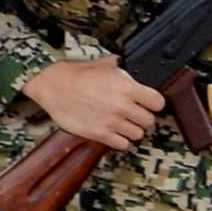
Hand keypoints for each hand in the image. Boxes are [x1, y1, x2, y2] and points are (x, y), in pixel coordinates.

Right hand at [22, 53, 165, 147]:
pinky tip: (115, 133)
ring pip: (138, 134)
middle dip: (143, 118)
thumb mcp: (105, 65)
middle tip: (135, 115)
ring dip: (132, 130)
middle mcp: (123, 106)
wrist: (53, 85)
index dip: (154, 104)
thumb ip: (123, 70)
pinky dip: (121, 141)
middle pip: (149, 121)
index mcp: (128, 88)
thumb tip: (132, 66)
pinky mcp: (99, 134)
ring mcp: (112, 122)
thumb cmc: (77, 74)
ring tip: (123, 124)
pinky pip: (122, 145)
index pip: (158, 103)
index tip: (149, 104)